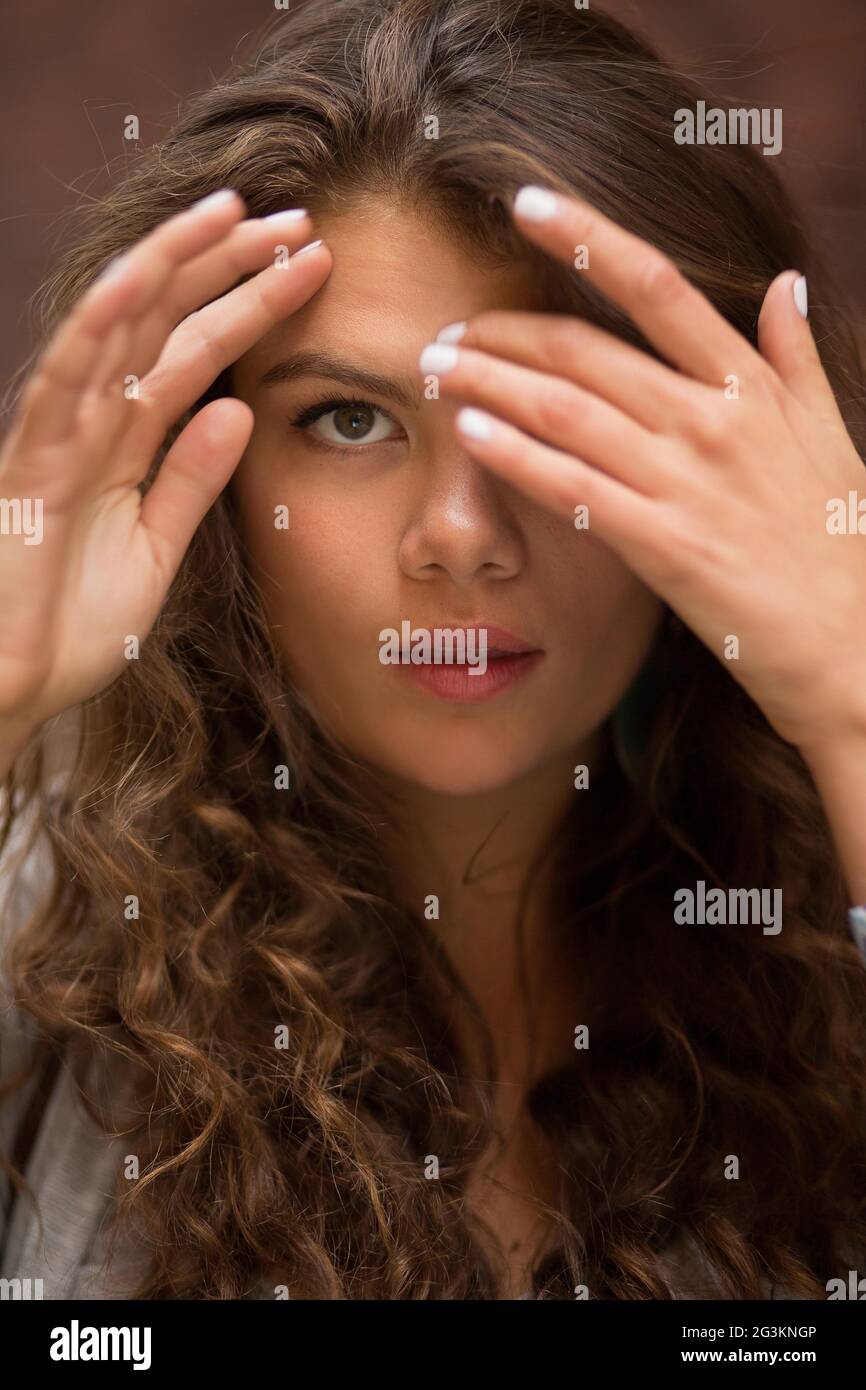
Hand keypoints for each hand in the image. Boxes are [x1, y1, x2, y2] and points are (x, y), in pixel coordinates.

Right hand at [0, 191, 329, 761]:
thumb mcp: (157, 549)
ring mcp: (61, 432)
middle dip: (229, 265)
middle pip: (166, 320)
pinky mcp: (33, 458)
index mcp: (127, 442)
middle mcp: (95, 421)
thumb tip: (240, 409)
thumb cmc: (72, 622)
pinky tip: (145, 270)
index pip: (197, 351)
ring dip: (175, 264)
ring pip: (118, 325)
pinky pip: (66, 375)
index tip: (311, 266)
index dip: (251, 304)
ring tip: (234, 213)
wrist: (13, 685)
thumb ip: (193, 481)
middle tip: (298, 218)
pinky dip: (102, 320)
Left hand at [418, 186, 865, 754]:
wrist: (853, 645)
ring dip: (491, 382)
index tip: (527, 203)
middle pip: (587, 351)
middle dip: (505, 331)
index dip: (588, 235)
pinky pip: (573, 488)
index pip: (658, 286)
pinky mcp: (665, 545)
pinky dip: (515, 455)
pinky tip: (467, 432)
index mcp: (750, 386)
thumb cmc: (841, 545)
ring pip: (567, 410)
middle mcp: (713, 421)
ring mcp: (687, 482)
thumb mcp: (830, 436)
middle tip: (449, 329)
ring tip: (437, 367)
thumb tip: (786, 281)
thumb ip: (796, 358)